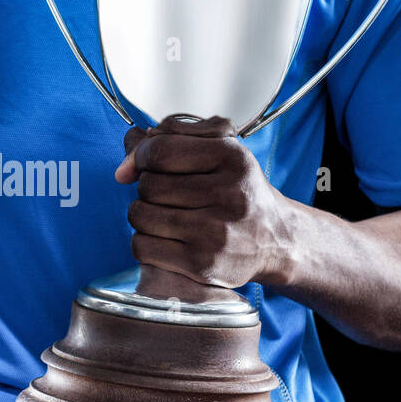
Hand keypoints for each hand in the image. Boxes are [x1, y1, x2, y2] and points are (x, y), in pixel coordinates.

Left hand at [114, 115, 292, 289]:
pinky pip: (142, 247)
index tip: (144, 164)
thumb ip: (173, 136)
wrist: (276, 240)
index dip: (141, 157)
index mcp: (232, 158)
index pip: (160, 151)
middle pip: (148, 185)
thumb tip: (124, 166)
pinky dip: (143, 242)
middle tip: (165, 194)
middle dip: (147, 187)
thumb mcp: (221, 148)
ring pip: (141, 215)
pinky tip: (164, 238)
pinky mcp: (203, 265)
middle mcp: (228, 195)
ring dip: (143, 215)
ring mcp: (216, 233)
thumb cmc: (239, 190)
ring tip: (164, 215)